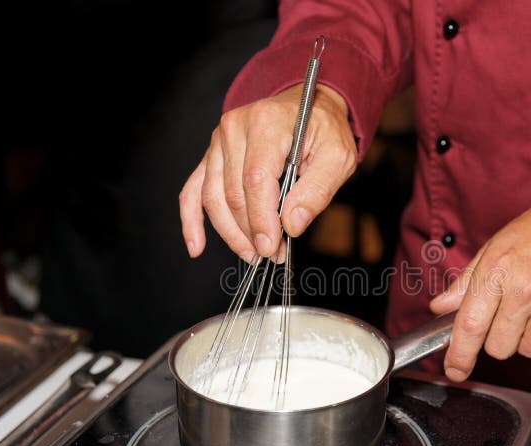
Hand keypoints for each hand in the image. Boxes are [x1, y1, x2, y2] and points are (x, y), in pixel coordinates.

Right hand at [179, 84, 356, 260]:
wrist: (310, 106)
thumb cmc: (324, 129)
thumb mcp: (338, 156)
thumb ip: (317, 191)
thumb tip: (292, 225)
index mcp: (267, 123)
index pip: (255, 181)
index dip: (261, 220)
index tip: (272, 247)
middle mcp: (235, 128)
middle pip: (233, 194)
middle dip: (251, 232)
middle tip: (272, 254)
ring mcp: (218, 141)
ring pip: (212, 198)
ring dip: (230, 233)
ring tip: (252, 254)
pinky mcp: (212, 155)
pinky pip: (193, 190)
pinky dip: (192, 221)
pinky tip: (196, 246)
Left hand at [429, 200, 530, 380]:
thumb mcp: (496, 246)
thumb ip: (467, 281)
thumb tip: (440, 307)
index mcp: (497, 271)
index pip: (470, 325)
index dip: (459, 355)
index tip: (455, 368)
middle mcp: (524, 291)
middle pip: (498, 348)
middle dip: (499, 337)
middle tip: (510, 313)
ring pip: (528, 350)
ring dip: (528, 337)